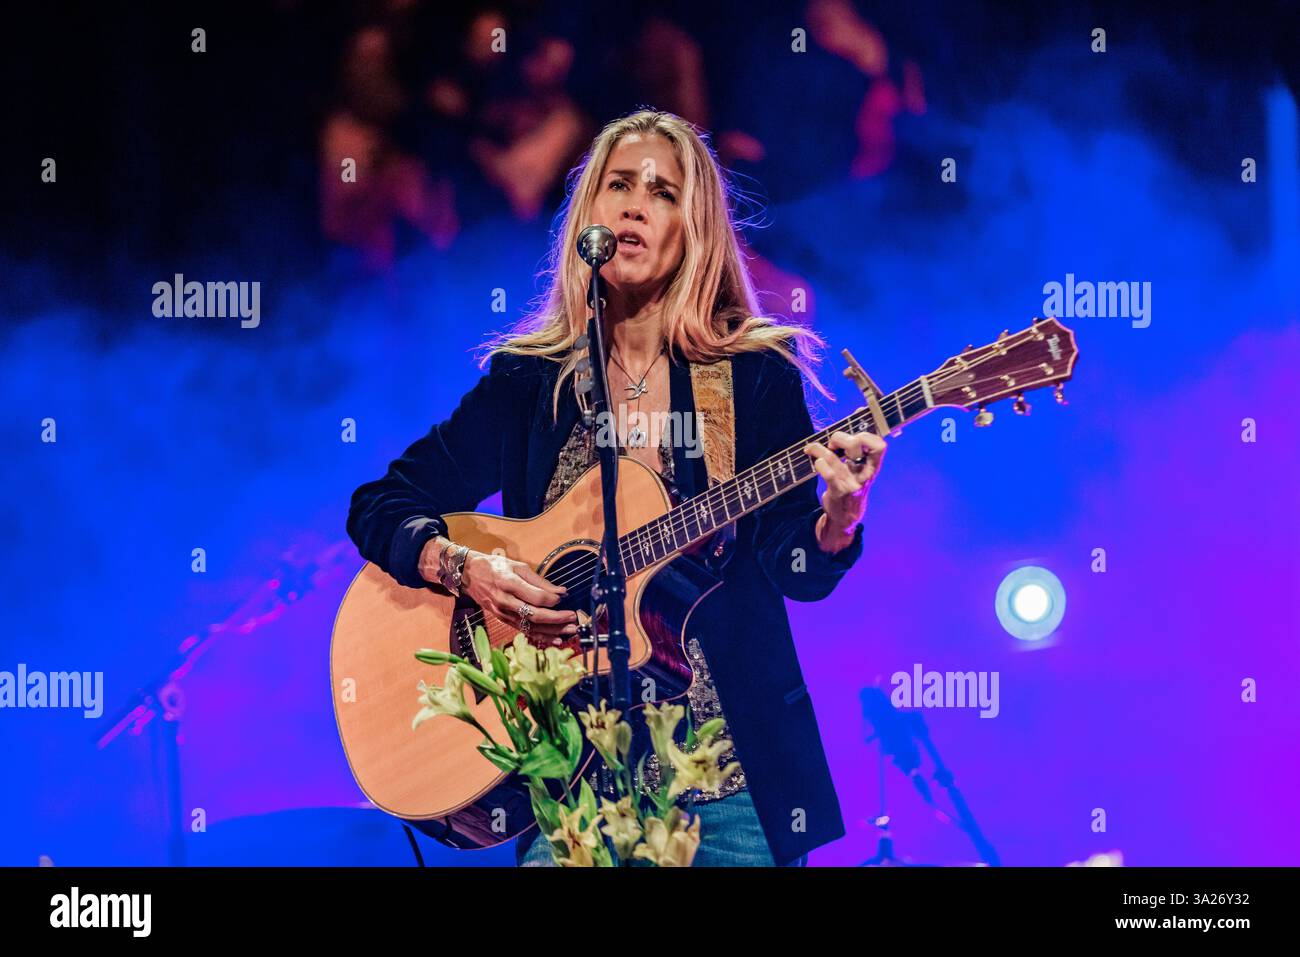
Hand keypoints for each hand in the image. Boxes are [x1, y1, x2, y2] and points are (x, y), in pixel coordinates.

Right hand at [419, 539, 577, 641]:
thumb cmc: (494, 567)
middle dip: (557, 619)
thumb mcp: (517, 566)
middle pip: (534, 614)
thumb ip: (540, 581)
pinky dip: (541, 636)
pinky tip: (555, 639)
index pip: (535, 596)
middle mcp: (505, 601)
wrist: (469, 575)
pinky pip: (524, 630)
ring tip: (569, 631)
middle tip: (573, 618)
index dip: (552, 599)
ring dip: (552, 630)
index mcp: (508, 583)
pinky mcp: (503, 619)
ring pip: (530, 626)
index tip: (563, 597)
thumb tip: (561, 591)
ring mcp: (503, 613)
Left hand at [803, 429, 886, 551]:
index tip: (854, 432)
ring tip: (812, 448)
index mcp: (873, 466)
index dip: (867, 435)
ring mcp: (852, 483)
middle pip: (856, 445)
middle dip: (840, 438)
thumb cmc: (852, 484)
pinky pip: (827, 472)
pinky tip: (815, 462)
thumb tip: (860, 411)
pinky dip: (818, 462)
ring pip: (834, 457)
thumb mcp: (861, 466)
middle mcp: (865, 474)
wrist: (846, 517)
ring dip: (819, 449)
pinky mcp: (838, 491)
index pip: (879, 446)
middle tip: (832, 444)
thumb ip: (859, 444)